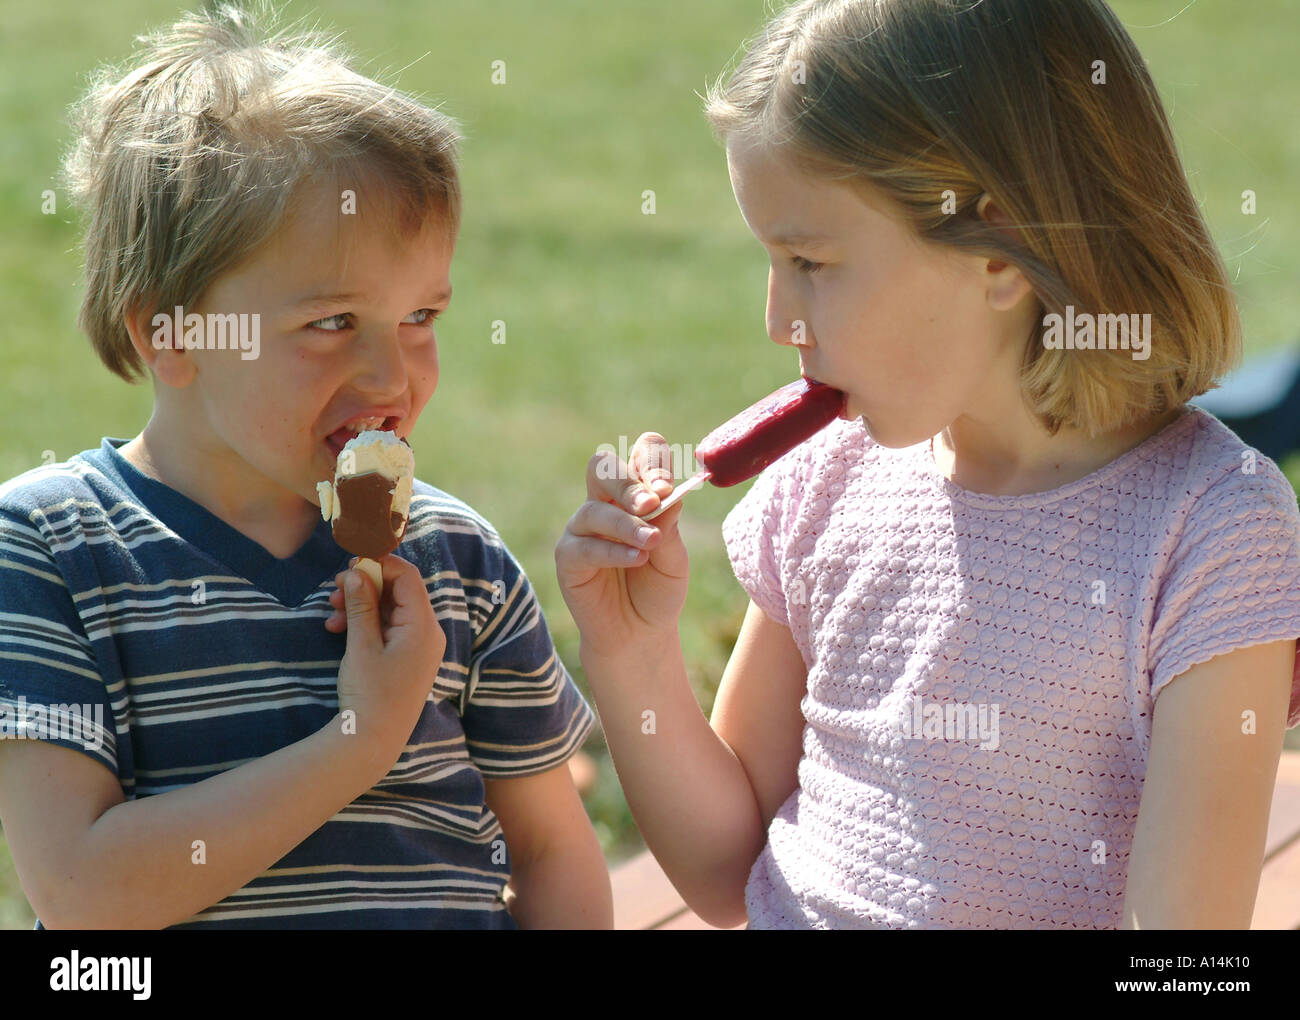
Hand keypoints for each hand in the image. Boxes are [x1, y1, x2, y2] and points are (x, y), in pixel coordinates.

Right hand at [330, 555, 446, 766]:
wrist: (373, 740)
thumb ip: (361, 605)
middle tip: (335, 588)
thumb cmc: (370, 693)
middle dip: (366, 586)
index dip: (380, 564)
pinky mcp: (408, 657)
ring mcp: (420, 646)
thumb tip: (358, 573)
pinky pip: (389, 628)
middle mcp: (428, 633)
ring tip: (331, 610)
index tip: (351, 564)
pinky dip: (366, 623)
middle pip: (399, 592)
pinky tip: (337, 627)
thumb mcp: (361, 646)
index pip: (408, 578)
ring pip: (391, 610)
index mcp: (424, 626)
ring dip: (361, 605)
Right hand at [554, 432, 688, 662]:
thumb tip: (668, 493)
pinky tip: (636, 559)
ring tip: (652, 543)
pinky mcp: (568, 558)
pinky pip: (585, 547)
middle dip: (628, 481)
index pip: (640, 454)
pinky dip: (613, 551)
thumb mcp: (674, 558)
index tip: (667, 486)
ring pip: (595, 511)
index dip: (651, 460)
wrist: (641, 634)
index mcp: (635, 493)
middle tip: (654, 502)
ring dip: (627, 524)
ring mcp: (582, 529)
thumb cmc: (658, 589)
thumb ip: (670, 526)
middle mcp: (604, 503)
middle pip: (603, 467)